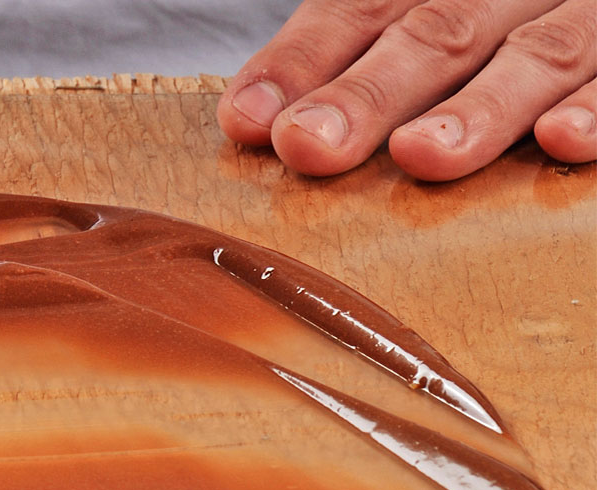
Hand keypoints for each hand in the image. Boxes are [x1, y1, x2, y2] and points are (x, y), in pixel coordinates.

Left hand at [217, 0, 596, 180]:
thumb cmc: (493, 17)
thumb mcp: (422, 16)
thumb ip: (348, 54)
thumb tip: (253, 119)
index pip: (359, 7)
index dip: (301, 60)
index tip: (248, 119)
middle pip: (433, 33)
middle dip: (367, 94)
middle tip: (311, 145)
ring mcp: (576, 12)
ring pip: (531, 56)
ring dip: (477, 108)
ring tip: (422, 154)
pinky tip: (559, 140)